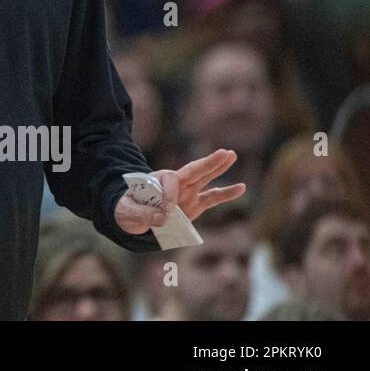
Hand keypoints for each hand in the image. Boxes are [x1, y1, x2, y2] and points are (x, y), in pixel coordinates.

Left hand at [115, 148, 247, 234]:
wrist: (133, 218)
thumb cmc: (127, 210)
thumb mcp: (127, 211)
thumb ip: (143, 213)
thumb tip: (162, 218)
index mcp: (157, 180)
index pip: (170, 182)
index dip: (169, 197)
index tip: (164, 214)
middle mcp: (175, 183)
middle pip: (193, 170)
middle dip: (207, 163)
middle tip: (224, 152)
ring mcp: (187, 192)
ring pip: (205, 178)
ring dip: (218, 168)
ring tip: (231, 155)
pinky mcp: (195, 204)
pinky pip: (213, 198)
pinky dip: (227, 193)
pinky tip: (242, 187)